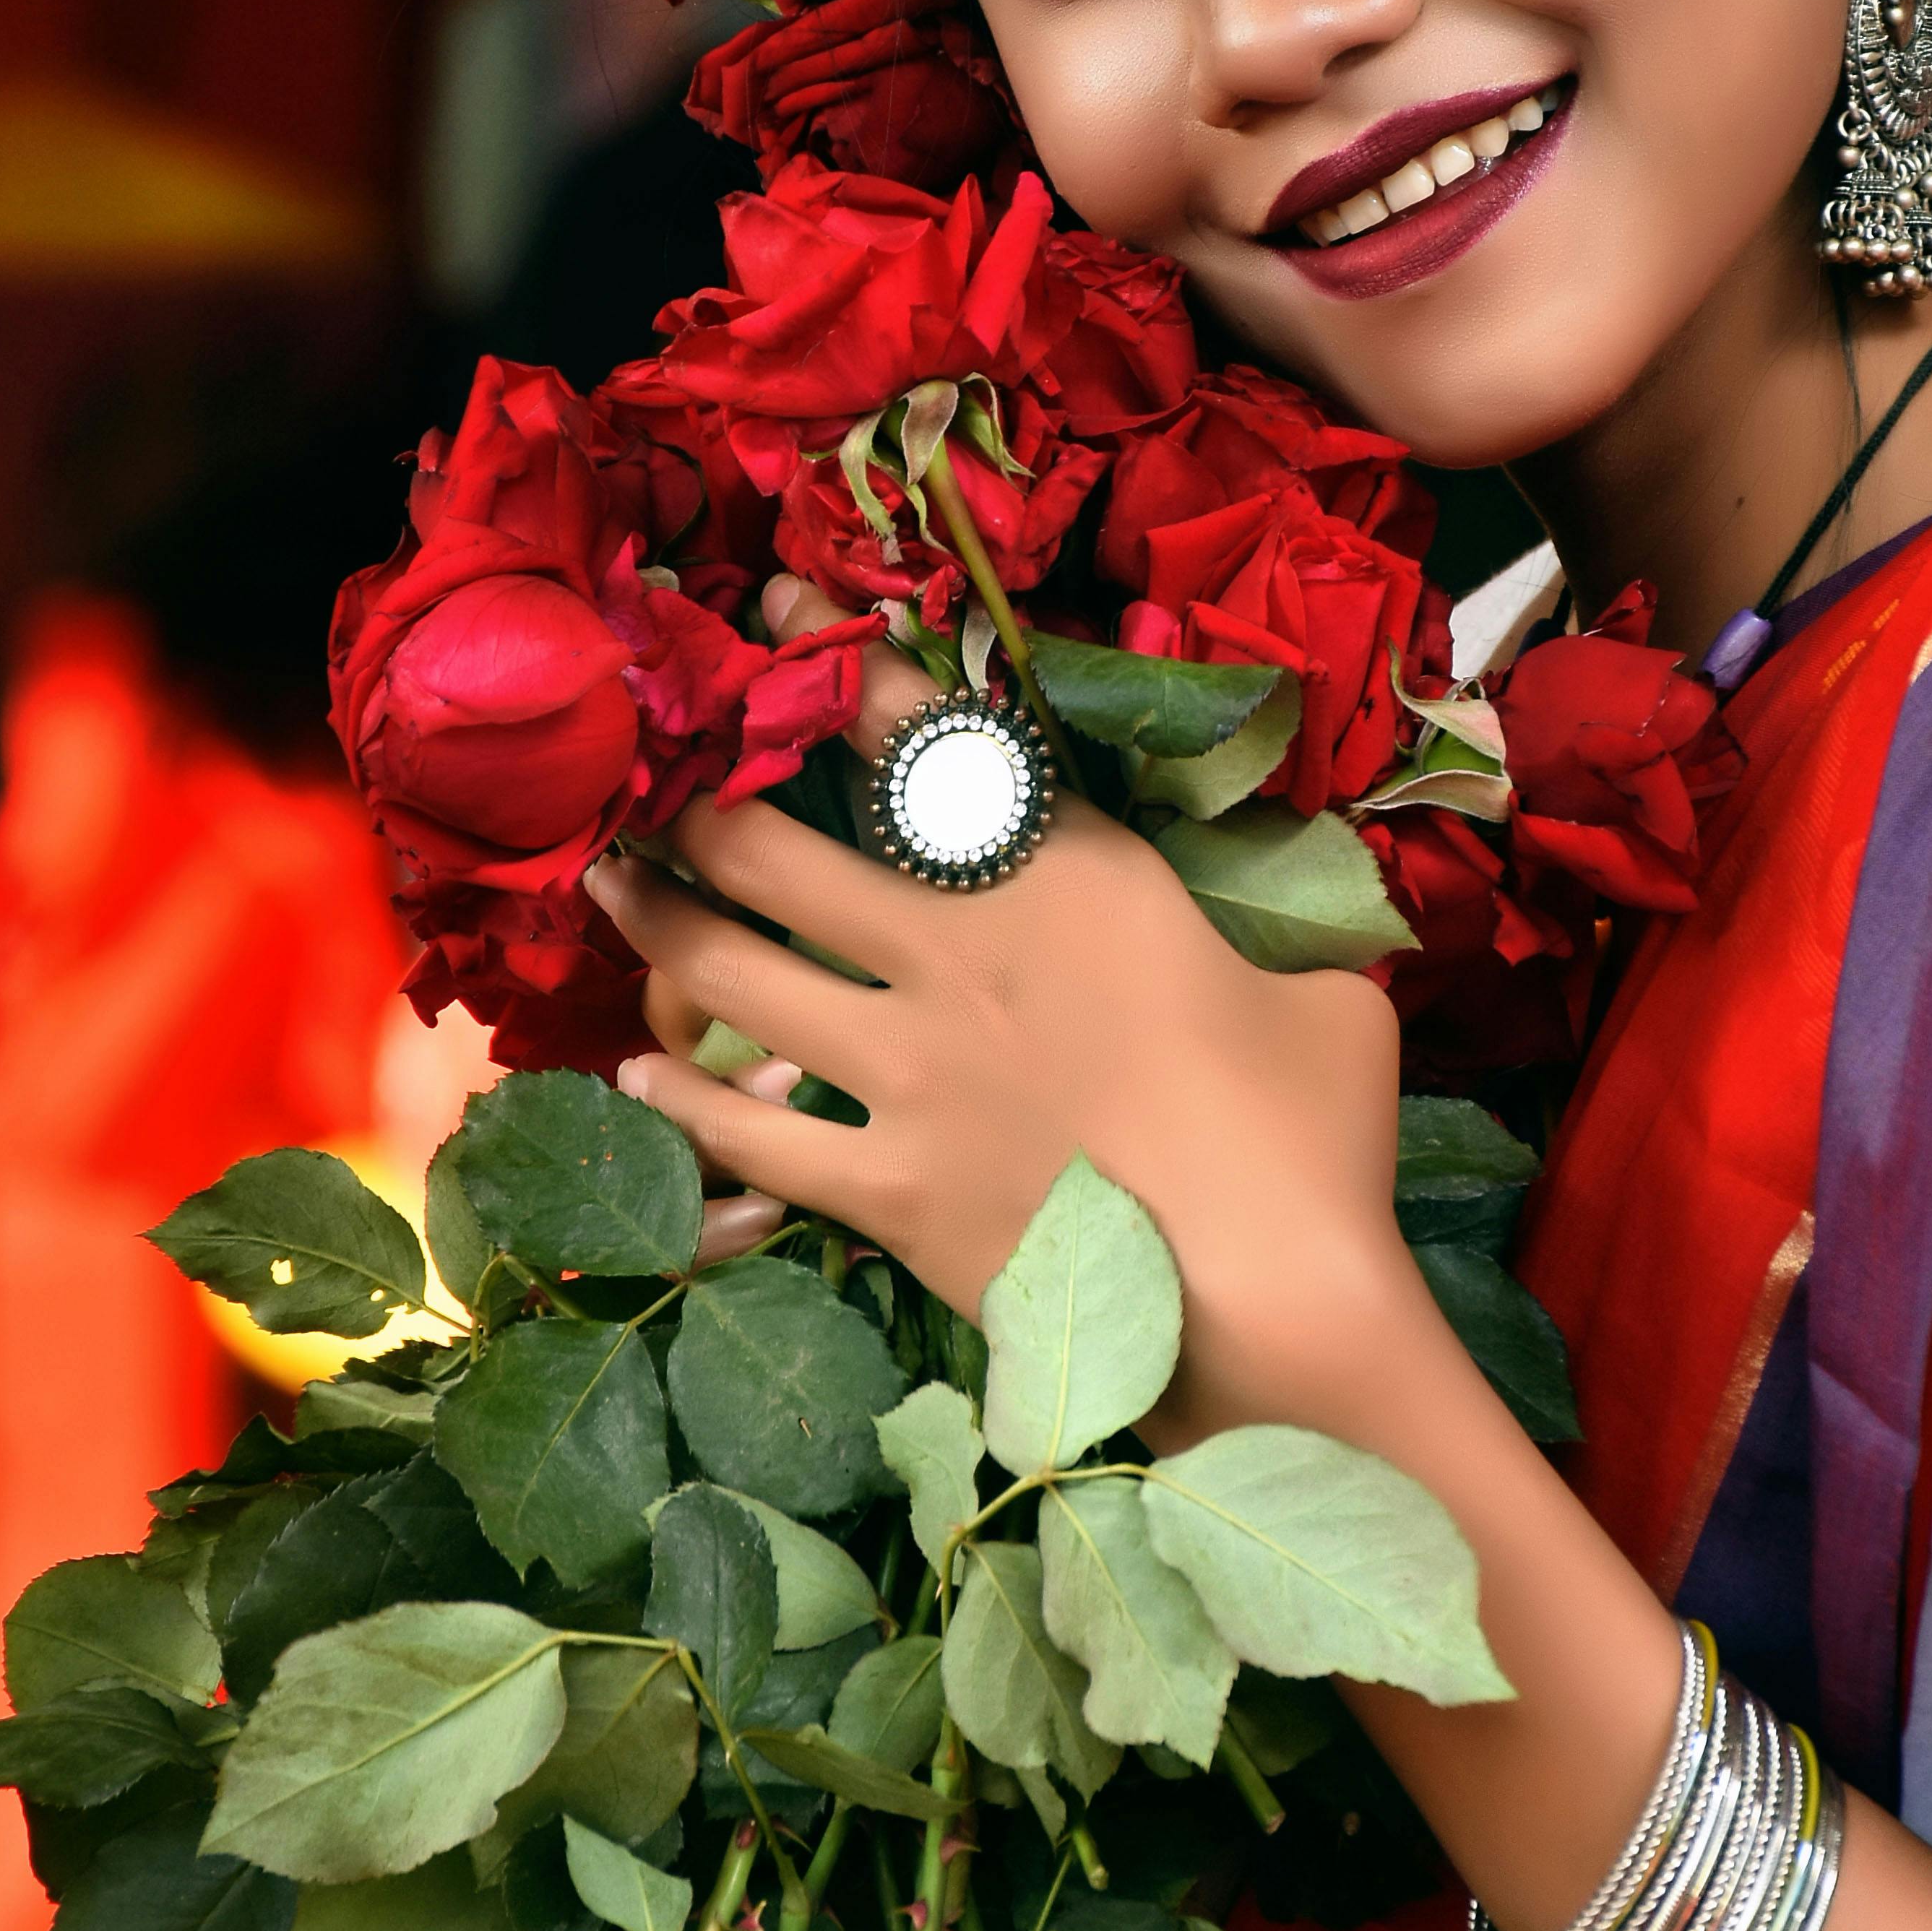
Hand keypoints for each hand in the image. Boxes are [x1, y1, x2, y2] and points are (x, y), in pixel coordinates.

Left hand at [588, 607, 1427, 1435]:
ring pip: (739, 971)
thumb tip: (1287, 933)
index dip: (847, 671)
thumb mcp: (1324, 994)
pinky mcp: (889, 1189)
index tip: (791, 622)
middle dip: (704, 795)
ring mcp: (908, 1074)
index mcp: (1067, 878)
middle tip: (653, 764)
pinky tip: (635, 1078)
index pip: (928, 744)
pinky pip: (755, 1138)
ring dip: (660, 919)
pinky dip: (687, 1106)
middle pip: (784, 850)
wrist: (1267, 1309)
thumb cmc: (1311, 1137)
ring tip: (607, 877)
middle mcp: (957, 954)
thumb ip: (1271, 937)